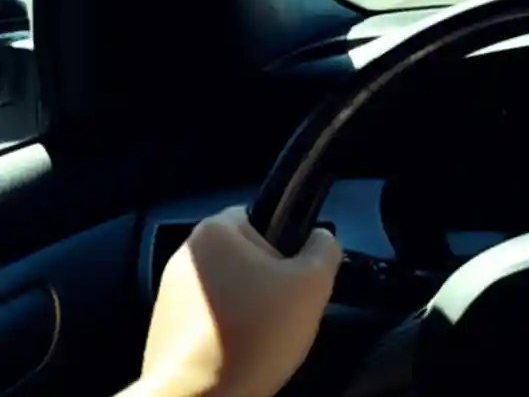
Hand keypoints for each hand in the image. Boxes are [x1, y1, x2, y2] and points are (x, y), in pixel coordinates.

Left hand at [132, 206, 340, 396]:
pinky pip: (210, 319)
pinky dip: (227, 330)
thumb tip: (321, 239)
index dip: (288, 242)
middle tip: (288, 308)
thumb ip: (325, 248)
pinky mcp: (164, 328)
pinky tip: (241, 352)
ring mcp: (169, 294)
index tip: (297, 274)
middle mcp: (185, 254)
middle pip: (246, 256)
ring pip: (229, 289)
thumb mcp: (314, 283)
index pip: (262, 215)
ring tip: (264, 336)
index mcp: (215, 230)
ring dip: (248, 307)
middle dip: (269, 279)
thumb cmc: (254, 334)